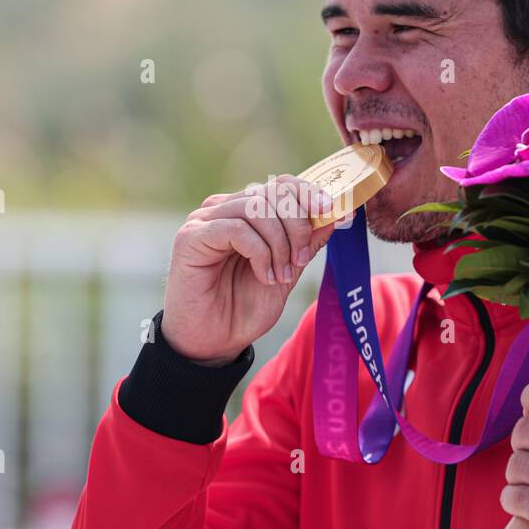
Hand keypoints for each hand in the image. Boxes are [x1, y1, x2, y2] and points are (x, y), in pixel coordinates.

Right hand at [161, 174, 337, 364]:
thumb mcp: (287, 273)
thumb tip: (337, 215)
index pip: (281, 185)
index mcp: (246, 212)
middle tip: (300, 259)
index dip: (309, 193)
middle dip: (297, 224)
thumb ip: (306, 244)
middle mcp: (225, 209)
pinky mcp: (191, 236)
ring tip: (280, 276)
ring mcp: (205, 220)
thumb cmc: (243, 308)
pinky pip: (237, 228)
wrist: (212, 343)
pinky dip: (260, 253)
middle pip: (272, 192)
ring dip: (279, 245)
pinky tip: (263, 276)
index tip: (331, 212)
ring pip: (257, 208)